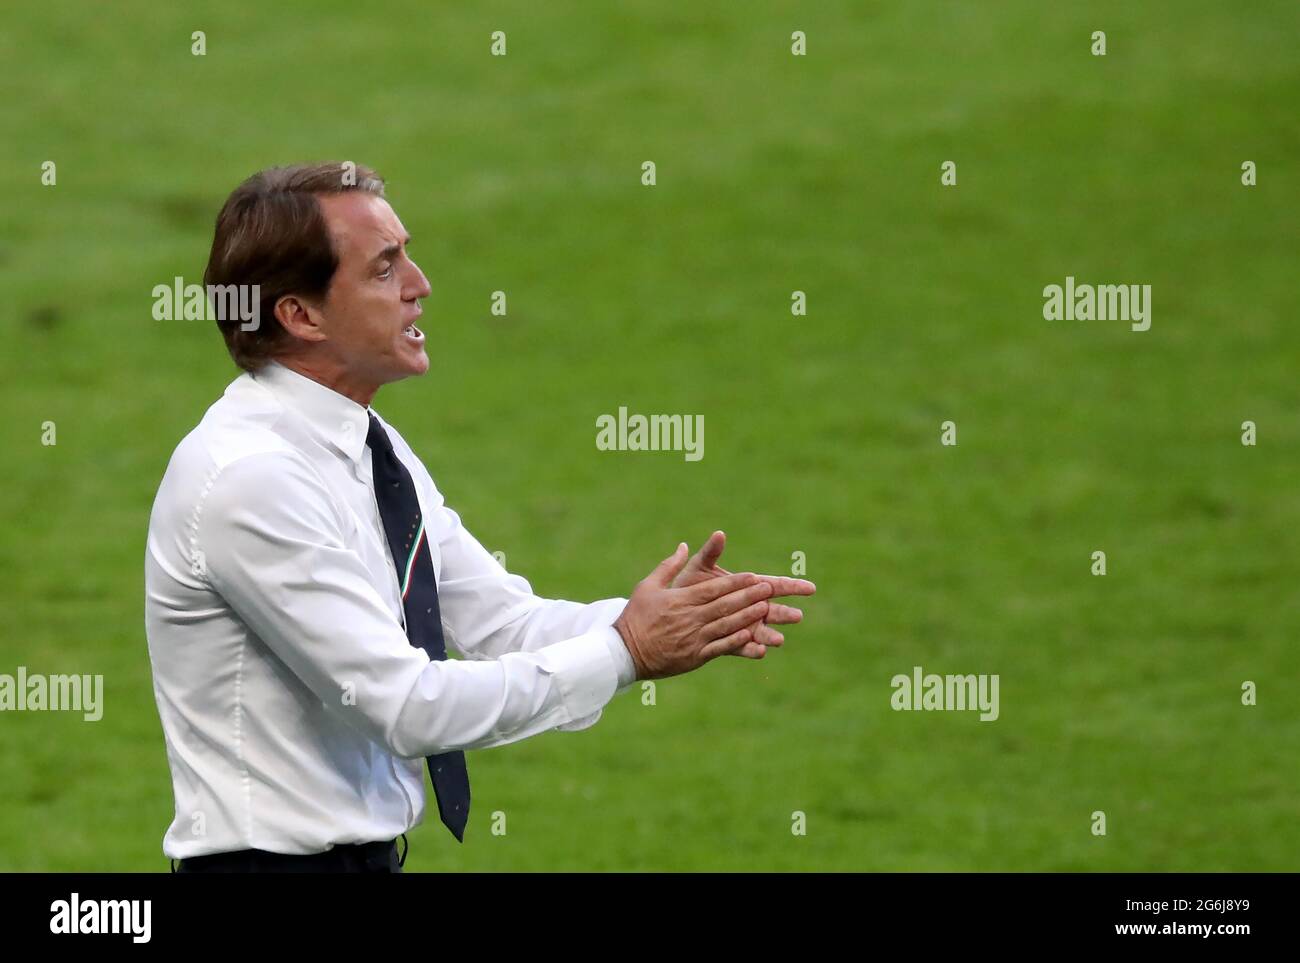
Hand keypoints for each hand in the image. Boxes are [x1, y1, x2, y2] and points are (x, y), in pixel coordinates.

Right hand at [614, 544, 774, 679]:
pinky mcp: (694, 656)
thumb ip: (668, 566)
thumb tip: (683, 546)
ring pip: (726, 625)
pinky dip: (736, 642)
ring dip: (747, 617)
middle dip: (748, 596)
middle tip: (769, 589)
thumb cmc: (635, 617)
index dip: (735, 582)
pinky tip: (751, 635)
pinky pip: (719, 648)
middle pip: (724, 605)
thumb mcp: (647, 586)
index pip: (713, 589)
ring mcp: (693, 638)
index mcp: (680, 600)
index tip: (753, 576)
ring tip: (766, 608)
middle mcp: (689, 618)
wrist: (624, 652)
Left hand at [671, 530, 815, 659]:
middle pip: (773, 611)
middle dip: (785, 614)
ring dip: (770, 635)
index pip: (775, 585)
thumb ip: (711, 552)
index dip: (793, 587)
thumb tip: (719, 534)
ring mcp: (742, 627)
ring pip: (762, 632)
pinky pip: (743, 648)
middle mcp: (750, 609)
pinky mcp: (730, 642)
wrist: (672, 612)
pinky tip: (760, 652)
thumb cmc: (689, 585)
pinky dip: (752, 649)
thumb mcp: (700, 567)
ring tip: (778, 640)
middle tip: (798, 616)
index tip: (810, 587)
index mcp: (748, 588)